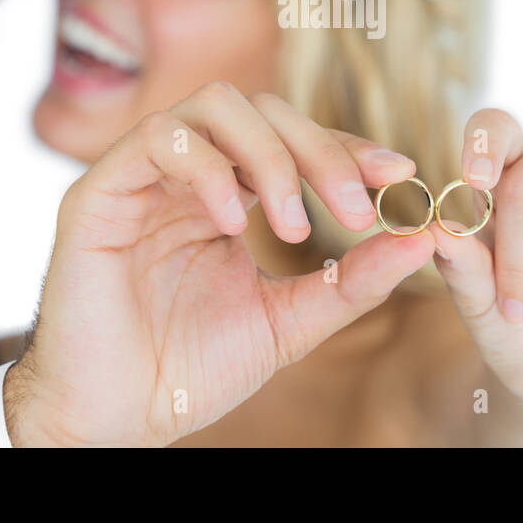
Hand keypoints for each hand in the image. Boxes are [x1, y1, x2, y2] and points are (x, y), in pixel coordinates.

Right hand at [3, 81, 435, 446]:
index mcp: (230, 194)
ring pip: (213, 105)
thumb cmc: (191, 370)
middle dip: (320, 149)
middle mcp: (188, 172)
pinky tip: (235, 223)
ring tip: (295, 224)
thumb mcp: (288, 323)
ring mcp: (143, 175)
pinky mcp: (99, 190)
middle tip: (357, 209)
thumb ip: (351, 282)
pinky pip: (156, 138)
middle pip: (262, 109)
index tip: (400, 175)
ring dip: (268, 154)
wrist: (116, 417)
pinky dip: (204, 168)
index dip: (348, 147)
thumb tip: (424, 239)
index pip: (295, 140)